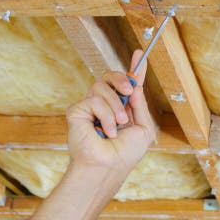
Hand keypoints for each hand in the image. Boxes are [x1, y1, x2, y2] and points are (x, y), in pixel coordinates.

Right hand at [65, 50, 155, 186]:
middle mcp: (104, 106)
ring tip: (118, 126)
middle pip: (110, 77)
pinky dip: (105, 116)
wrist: (109, 166)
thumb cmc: (125, 154)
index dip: (134, 69)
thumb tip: (136, 85)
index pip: (126, 85)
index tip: (141, 53)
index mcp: (121, 110)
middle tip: (129, 91)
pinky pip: (94, 100)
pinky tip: (104, 131)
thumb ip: (140, 106)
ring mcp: (89, 108)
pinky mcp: (77, 111)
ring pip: (102, 87)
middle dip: (122, 79)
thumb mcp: (143, 129)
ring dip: (116, 107)